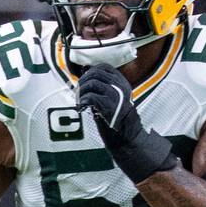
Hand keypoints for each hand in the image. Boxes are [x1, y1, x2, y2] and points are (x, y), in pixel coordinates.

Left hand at [77, 65, 176, 183]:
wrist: (128, 139)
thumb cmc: (118, 121)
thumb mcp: (113, 99)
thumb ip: (102, 86)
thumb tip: (85, 70)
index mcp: (123, 83)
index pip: (104, 67)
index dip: (90, 71)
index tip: (84, 81)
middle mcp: (120, 87)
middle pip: (95, 73)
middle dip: (82, 81)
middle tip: (78, 92)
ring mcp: (115, 96)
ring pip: (91, 83)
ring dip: (80, 92)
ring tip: (79, 102)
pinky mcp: (108, 106)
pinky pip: (90, 97)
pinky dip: (82, 102)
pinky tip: (82, 109)